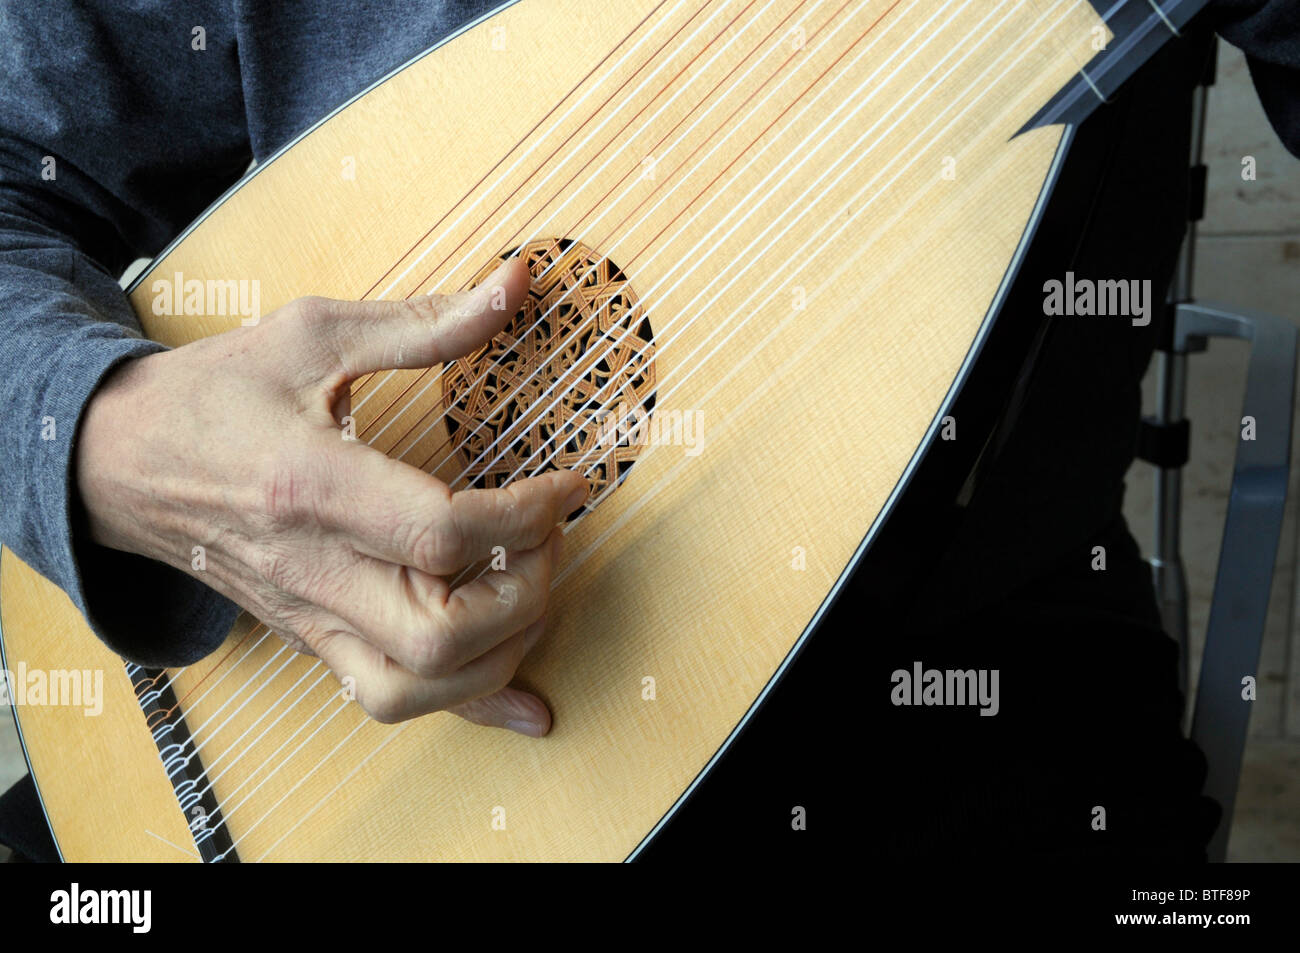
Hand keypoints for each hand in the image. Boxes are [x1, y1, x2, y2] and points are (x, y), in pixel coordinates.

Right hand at [75, 258, 586, 733]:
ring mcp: (309, 615)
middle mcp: (311, 567)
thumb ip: (423, 323)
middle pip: (438, 630)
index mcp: (311, 483)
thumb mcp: (313, 335)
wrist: (116, 462)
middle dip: (525, 589)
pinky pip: (392, 698)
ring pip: (417, 686)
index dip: (527, 515)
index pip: (440, 532)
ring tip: (530, 586)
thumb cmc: (214, 394)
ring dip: (502, 649)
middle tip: (549, 537)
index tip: (570, 484)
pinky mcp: (311, 638)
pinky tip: (526, 703)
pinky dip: (470, 703)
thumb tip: (516, 284)